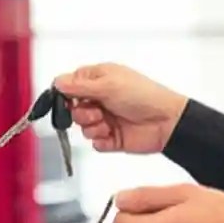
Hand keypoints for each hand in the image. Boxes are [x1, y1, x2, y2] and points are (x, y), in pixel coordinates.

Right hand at [52, 63, 188, 153]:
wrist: (166, 122)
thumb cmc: (143, 96)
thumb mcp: (108, 85)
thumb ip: (80, 86)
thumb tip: (58, 81)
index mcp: (100, 79)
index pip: (71, 84)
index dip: (66, 93)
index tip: (68, 99)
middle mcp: (101, 98)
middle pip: (73, 108)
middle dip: (81, 113)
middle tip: (96, 112)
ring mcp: (106, 118)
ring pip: (82, 127)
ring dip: (92, 127)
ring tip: (107, 123)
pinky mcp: (112, 138)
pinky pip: (94, 143)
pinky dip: (101, 141)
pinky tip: (112, 136)